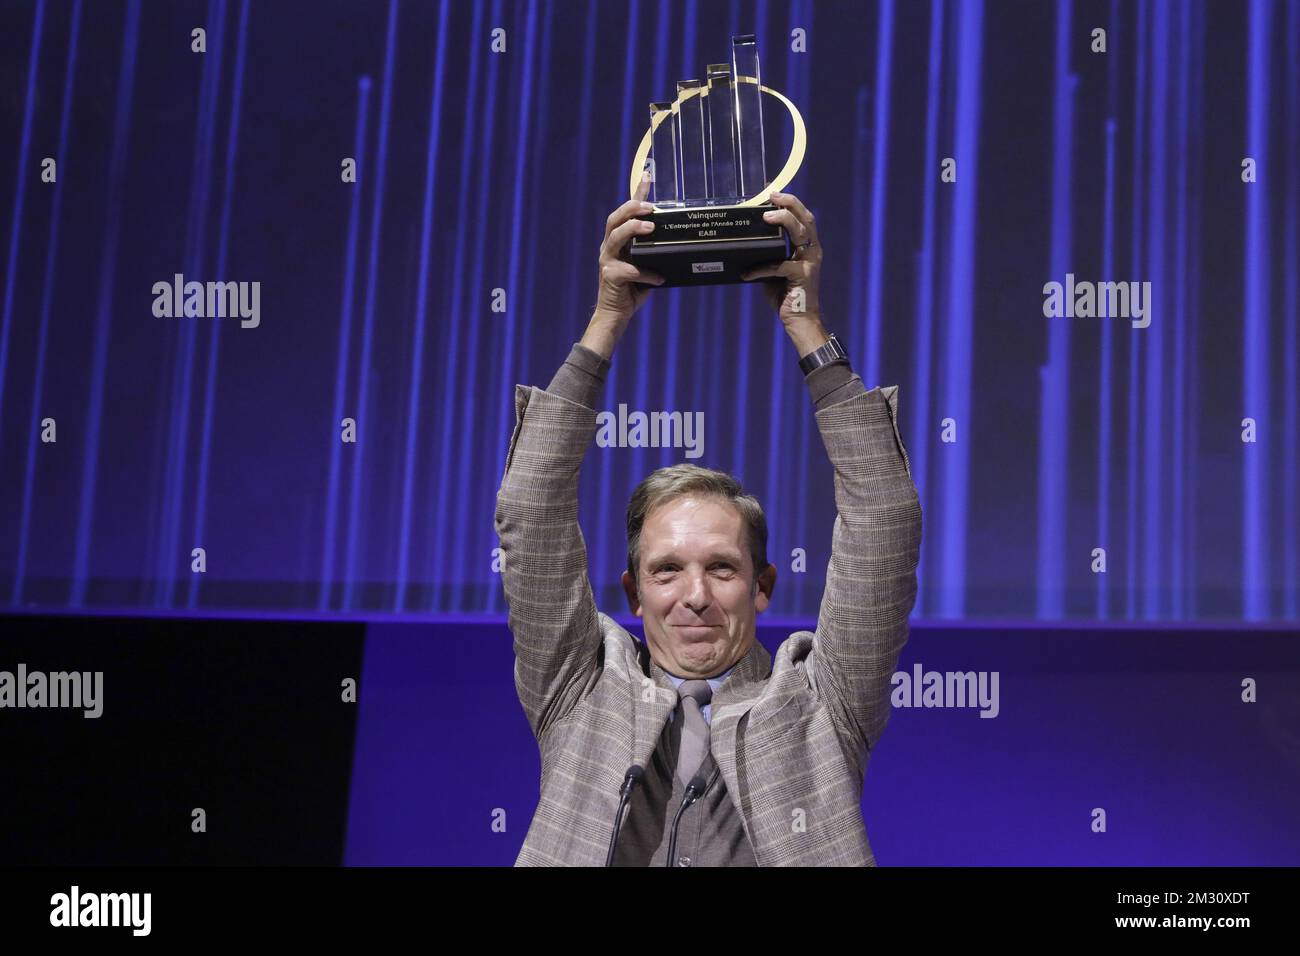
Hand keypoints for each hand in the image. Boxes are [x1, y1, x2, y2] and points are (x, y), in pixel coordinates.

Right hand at [593, 170, 664, 323]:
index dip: (637, 192)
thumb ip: (655, 253)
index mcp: (618, 241)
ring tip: (651, 228)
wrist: (616, 315)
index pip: (626, 212)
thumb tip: (679, 242)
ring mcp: (607, 260)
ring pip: (615, 237)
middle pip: (615, 218)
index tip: (649, 175)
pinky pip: (629, 270)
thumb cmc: (634, 289)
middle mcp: (609, 247)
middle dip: (632, 208)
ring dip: (633, 229)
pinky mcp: (609, 276)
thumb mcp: (647, 266)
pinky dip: (647, 273)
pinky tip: (659, 277)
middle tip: (650, 207)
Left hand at [740, 191, 821, 328]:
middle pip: (806, 219)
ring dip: (784, 221)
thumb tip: (747, 245)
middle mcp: (812, 252)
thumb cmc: (787, 296)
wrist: (800, 321)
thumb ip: (769, 257)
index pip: (803, 218)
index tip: (774, 192)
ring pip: (800, 233)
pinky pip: (779, 266)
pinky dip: (761, 268)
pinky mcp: (802, 276)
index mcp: (808, 248)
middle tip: (772, 196)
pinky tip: (746, 274)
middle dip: (790, 204)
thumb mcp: (775, 272)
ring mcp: (809, 263)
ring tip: (766, 216)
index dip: (791, 203)